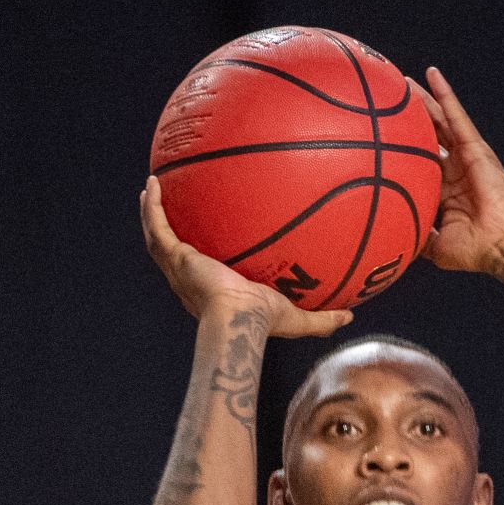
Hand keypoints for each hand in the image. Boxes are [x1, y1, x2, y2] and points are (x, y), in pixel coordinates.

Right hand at [139, 177, 351, 336]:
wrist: (238, 320)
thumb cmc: (263, 322)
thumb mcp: (299, 317)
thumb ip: (323, 317)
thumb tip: (350, 316)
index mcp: (216, 288)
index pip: (208, 268)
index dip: (204, 253)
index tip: (209, 235)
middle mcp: (194, 277)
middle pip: (178, 248)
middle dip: (174, 227)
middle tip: (175, 204)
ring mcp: (181, 267)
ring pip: (160, 234)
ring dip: (154, 210)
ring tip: (154, 186)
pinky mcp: (176, 257)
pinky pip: (159, 225)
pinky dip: (153, 205)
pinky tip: (153, 182)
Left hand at [409, 67, 503, 276]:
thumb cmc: (476, 251)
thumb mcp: (436, 247)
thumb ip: (417, 238)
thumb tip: (391, 242)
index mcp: (444, 192)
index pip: (419, 164)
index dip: (402, 150)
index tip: (380, 139)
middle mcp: (453, 171)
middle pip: (427, 137)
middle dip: (411, 119)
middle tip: (389, 100)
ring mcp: (465, 158)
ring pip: (439, 122)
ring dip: (423, 100)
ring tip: (404, 81)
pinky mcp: (476, 149)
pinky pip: (457, 117)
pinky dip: (445, 95)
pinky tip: (432, 76)